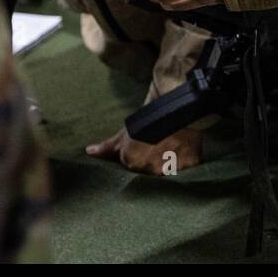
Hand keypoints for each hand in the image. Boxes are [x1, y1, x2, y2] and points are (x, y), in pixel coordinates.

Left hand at [86, 126, 201, 173]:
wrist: (178, 104)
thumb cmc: (151, 118)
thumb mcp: (127, 132)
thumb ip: (108, 147)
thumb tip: (89, 152)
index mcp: (132, 161)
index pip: (132, 167)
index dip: (138, 156)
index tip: (146, 146)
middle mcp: (150, 169)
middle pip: (149, 172)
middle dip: (152, 161)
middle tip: (159, 145)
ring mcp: (170, 169)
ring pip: (166, 173)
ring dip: (168, 163)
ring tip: (171, 146)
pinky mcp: (188, 166)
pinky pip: (184, 170)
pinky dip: (183, 162)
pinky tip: (183, 149)